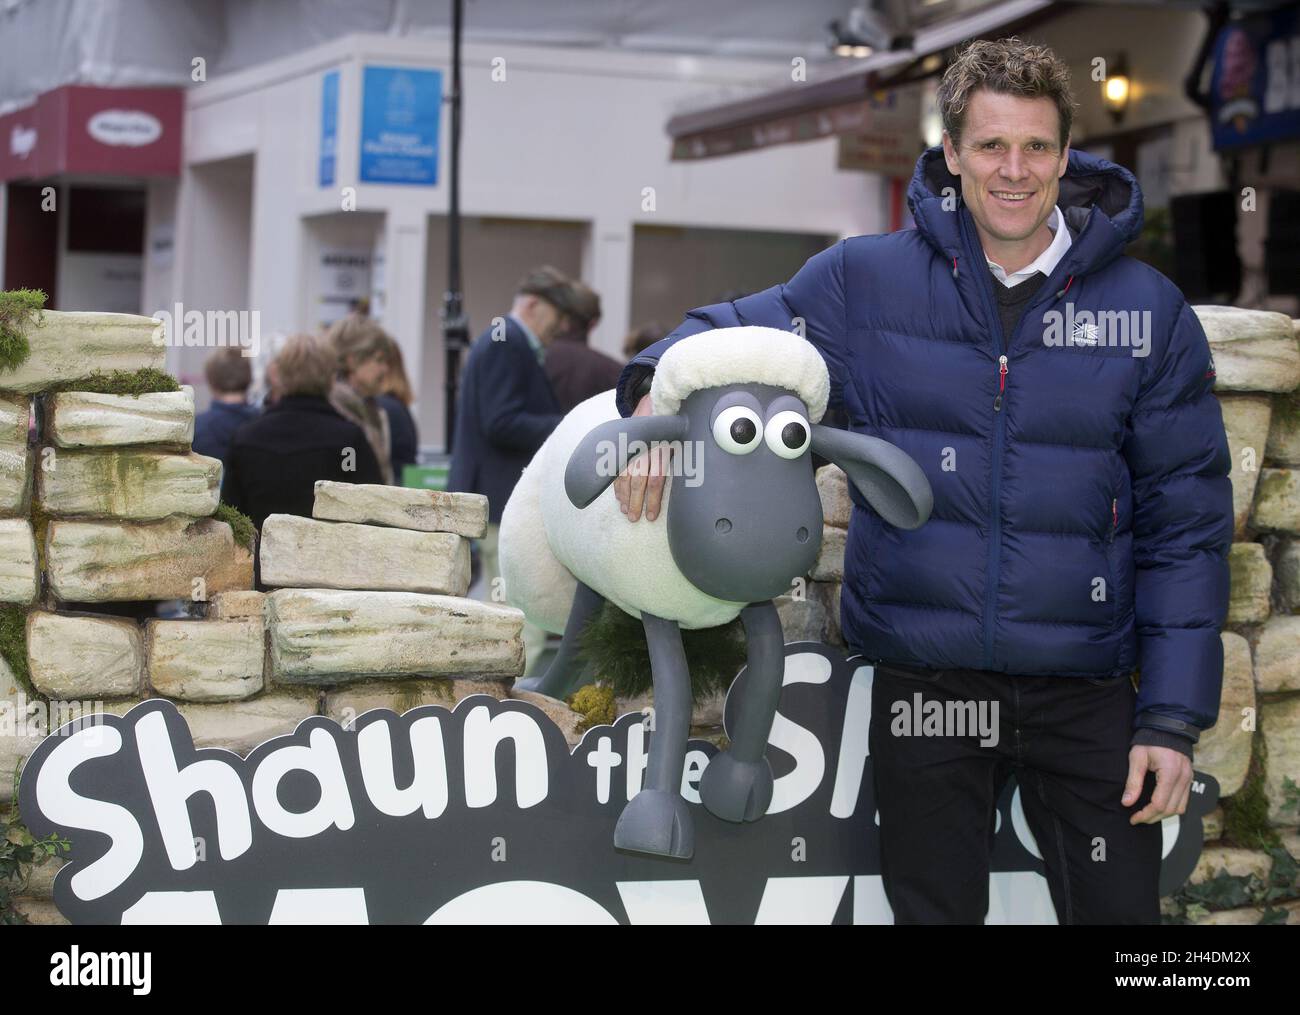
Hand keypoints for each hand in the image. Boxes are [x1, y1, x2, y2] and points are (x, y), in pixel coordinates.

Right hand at [613, 394, 671, 521]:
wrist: (655, 401)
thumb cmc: (672, 426)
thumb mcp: (681, 441)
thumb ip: (679, 460)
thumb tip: (687, 486)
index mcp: (661, 449)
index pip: (656, 480)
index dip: (653, 500)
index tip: (651, 516)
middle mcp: (644, 449)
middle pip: (638, 481)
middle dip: (635, 502)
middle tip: (633, 518)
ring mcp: (630, 447)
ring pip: (624, 476)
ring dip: (624, 495)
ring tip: (625, 510)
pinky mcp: (621, 445)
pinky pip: (617, 467)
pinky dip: (616, 483)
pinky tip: (618, 496)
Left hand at [1123, 745, 1192, 824]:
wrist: (1167, 727)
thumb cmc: (1150, 740)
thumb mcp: (1137, 758)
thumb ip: (1133, 781)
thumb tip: (1127, 802)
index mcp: (1170, 773)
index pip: (1160, 804)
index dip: (1146, 815)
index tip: (1133, 818)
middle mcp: (1183, 778)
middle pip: (1171, 810)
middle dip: (1153, 817)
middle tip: (1137, 818)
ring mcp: (1189, 779)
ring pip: (1180, 808)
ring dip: (1164, 815)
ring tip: (1147, 814)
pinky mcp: (1189, 779)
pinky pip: (1184, 801)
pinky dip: (1172, 807)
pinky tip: (1159, 806)